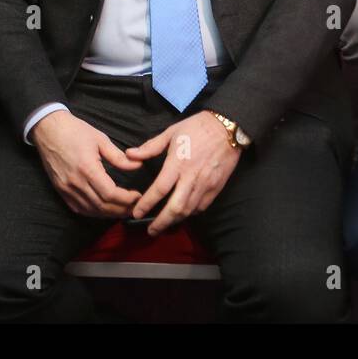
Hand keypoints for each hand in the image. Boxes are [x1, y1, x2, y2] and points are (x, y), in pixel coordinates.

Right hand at [32, 111, 142, 217]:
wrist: (48, 129)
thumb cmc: (74, 131)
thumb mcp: (101, 139)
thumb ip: (119, 157)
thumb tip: (137, 166)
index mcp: (87, 168)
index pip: (110, 194)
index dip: (126, 199)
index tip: (137, 196)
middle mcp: (76, 182)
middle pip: (102, 206)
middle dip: (121, 209)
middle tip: (135, 207)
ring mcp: (66, 188)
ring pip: (91, 210)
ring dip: (109, 214)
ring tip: (123, 210)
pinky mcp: (61, 190)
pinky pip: (79, 208)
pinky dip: (93, 213)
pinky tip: (104, 210)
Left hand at [126, 113, 241, 236]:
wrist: (227, 127)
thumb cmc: (197, 128)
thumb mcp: (170, 133)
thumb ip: (150, 147)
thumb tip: (129, 154)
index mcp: (177, 163)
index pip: (159, 189)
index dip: (146, 204)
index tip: (137, 213)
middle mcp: (191, 177)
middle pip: (175, 208)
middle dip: (161, 222)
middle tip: (151, 231)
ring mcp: (205, 184)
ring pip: (189, 210)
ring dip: (175, 221)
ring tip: (164, 225)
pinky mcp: (216, 187)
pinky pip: (202, 206)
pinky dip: (191, 213)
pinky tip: (183, 214)